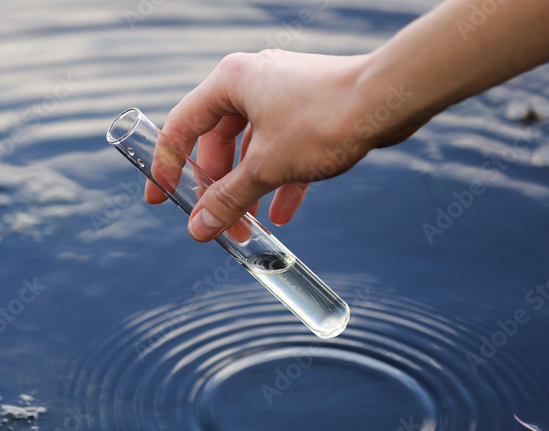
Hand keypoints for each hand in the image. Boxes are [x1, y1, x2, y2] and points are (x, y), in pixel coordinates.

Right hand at [146, 50, 412, 240]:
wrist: (390, 98)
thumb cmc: (325, 119)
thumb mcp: (266, 168)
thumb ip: (227, 199)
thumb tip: (198, 228)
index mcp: (228, 83)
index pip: (180, 128)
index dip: (166, 168)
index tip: (159, 200)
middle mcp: (250, 83)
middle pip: (216, 144)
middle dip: (217, 190)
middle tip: (218, 225)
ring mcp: (281, 95)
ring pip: (250, 150)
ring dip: (248, 190)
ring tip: (249, 229)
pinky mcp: (307, 109)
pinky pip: (281, 149)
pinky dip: (278, 181)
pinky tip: (283, 215)